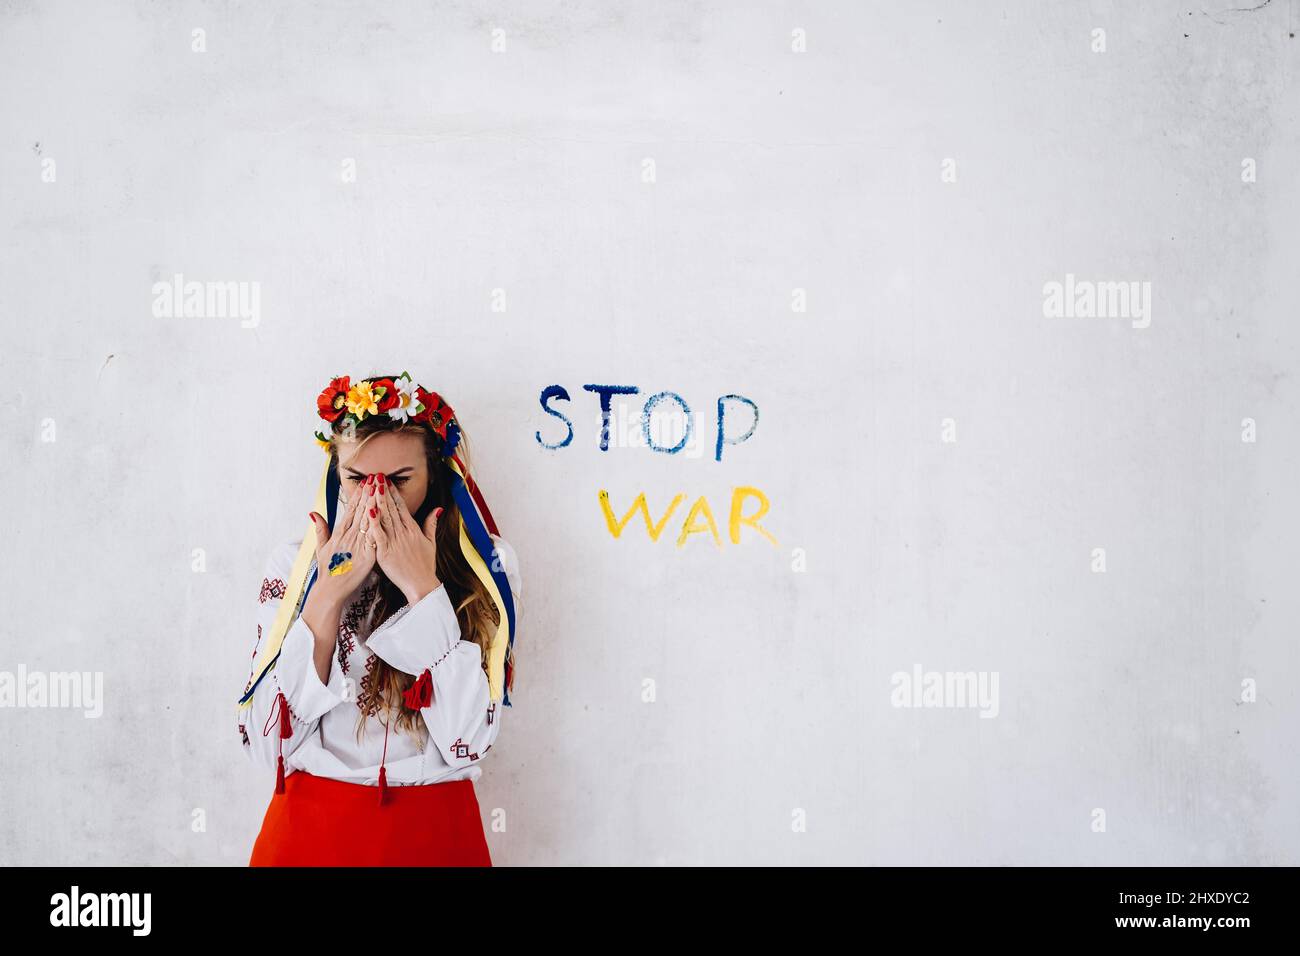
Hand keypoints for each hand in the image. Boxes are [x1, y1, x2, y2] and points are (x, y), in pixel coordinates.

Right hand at [306, 474, 381, 606]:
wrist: (330, 590)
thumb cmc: (327, 570)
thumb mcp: (321, 548)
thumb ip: (320, 529)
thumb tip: (313, 512)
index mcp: (339, 534)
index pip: (350, 510)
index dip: (358, 495)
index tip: (364, 482)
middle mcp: (348, 537)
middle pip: (360, 511)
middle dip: (368, 494)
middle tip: (375, 478)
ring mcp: (358, 546)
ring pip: (368, 521)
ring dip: (375, 504)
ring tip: (380, 489)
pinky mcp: (367, 556)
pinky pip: (374, 539)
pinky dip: (378, 526)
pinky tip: (385, 514)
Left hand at [368, 472, 442, 603]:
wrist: (422, 584)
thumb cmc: (425, 565)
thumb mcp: (431, 542)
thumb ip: (431, 524)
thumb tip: (438, 509)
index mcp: (413, 529)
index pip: (401, 507)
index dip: (394, 493)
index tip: (387, 481)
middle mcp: (404, 533)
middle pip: (391, 508)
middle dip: (383, 491)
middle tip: (376, 477)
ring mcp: (395, 542)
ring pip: (385, 517)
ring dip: (378, 501)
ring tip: (372, 486)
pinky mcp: (386, 552)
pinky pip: (378, 535)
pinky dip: (374, 522)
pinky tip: (369, 510)